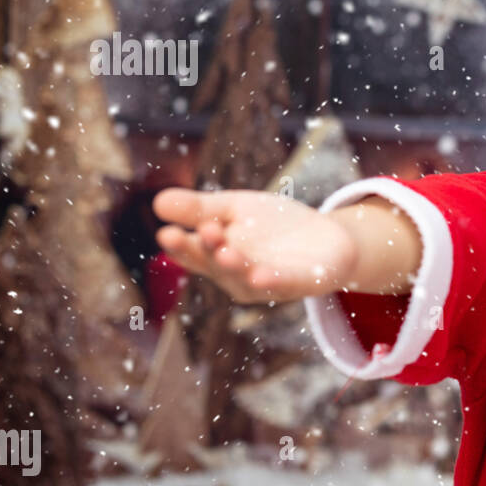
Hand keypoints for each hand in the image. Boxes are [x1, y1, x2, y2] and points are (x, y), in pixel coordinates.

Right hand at [153, 188, 356, 303]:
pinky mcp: (299, 284)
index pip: (192, 252)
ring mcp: (266, 283)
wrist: (327, 238)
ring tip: (226, 253)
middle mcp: (236, 274)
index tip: (167, 232)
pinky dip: (272, 281)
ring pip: (245, 277)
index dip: (180, 245)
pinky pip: (283, 284)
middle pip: (216, 264)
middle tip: (200, 234)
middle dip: (207, 251)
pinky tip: (260, 276)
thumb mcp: (235, 209)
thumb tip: (158, 201)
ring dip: (236, 267)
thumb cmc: (274, 226)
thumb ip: (200, 208)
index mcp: (216, 255)